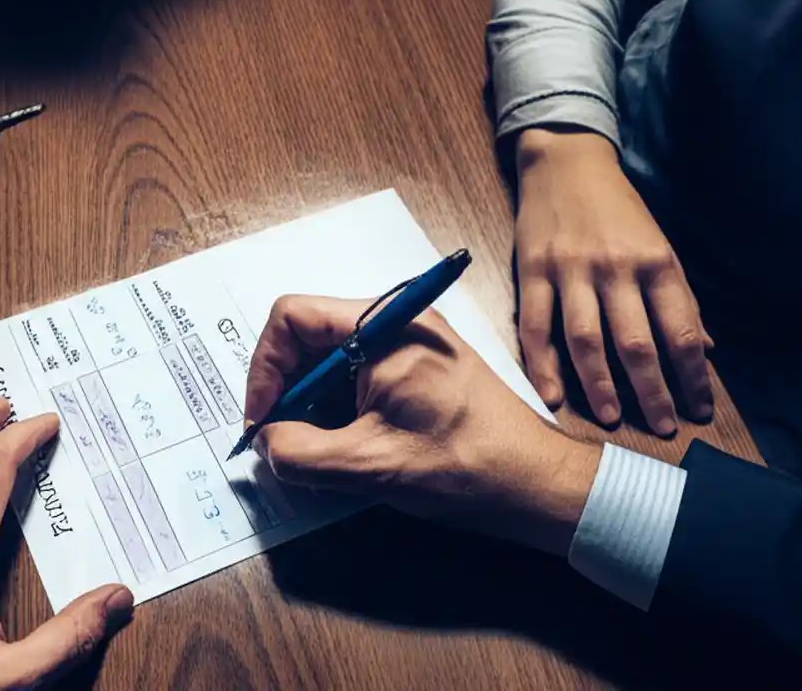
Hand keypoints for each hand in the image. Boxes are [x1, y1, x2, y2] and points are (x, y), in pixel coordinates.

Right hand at [245, 295, 599, 556]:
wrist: (538, 484)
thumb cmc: (466, 465)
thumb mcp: (370, 464)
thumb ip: (301, 452)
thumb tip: (265, 444)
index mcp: (384, 325)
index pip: (292, 317)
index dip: (264, 368)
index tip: (262, 419)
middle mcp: (394, 323)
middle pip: (307, 337)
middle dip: (284, 390)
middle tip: (279, 440)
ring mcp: (407, 344)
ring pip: (328, 361)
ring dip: (309, 405)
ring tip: (312, 452)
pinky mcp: (415, 370)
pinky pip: (355, 378)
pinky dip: (335, 411)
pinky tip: (341, 449)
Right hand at [515, 128, 712, 435]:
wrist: (565, 162)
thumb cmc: (617, 209)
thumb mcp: (659, 245)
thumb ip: (678, 297)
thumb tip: (702, 350)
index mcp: (655, 261)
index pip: (678, 330)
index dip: (691, 376)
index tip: (698, 410)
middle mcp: (615, 268)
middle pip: (635, 344)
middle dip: (651, 392)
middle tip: (660, 427)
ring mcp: (570, 271)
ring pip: (585, 341)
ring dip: (599, 386)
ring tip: (610, 418)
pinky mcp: (531, 271)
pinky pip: (535, 327)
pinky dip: (543, 365)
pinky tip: (552, 395)